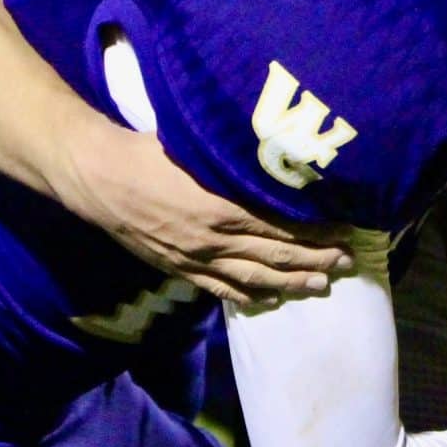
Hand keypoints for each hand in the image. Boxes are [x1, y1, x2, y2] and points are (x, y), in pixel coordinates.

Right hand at [55, 124, 351, 304]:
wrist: (100, 178)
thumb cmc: (149, 152)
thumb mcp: (199, 147)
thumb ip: (236, 161)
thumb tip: (276, 159)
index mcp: (223, 206)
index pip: (283, 226)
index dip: (317, 233)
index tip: (345, 231)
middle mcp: (215, 238)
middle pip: (277, 256)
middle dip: (316, 261)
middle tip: (347, 264)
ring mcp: (197, 258)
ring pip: (254, 279)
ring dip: (291, 284)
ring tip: (321, 286)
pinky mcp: (180, 268)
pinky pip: (221, 288)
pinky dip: (249, 297)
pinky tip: (269, 299)